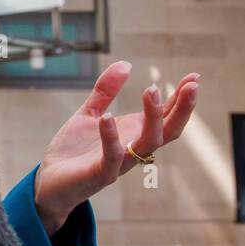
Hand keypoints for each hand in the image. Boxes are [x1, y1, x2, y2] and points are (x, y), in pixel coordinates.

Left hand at [33, 60, 200, 232]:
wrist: (49, 181)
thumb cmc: (74, 151)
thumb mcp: (90, 114)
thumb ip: (106, 92)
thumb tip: (125, 64)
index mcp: (134, 134)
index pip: (166, 116)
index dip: (181, 98)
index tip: (194, 77)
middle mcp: (133, 149)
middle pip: (169, 131)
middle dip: (182, 109)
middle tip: (192, 85)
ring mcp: (119, 163)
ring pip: (148, 143)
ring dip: (154, 118)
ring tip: (151, 91)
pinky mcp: (99, 175)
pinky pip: (112, 158)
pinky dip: (112, 138)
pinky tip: (108, 117)